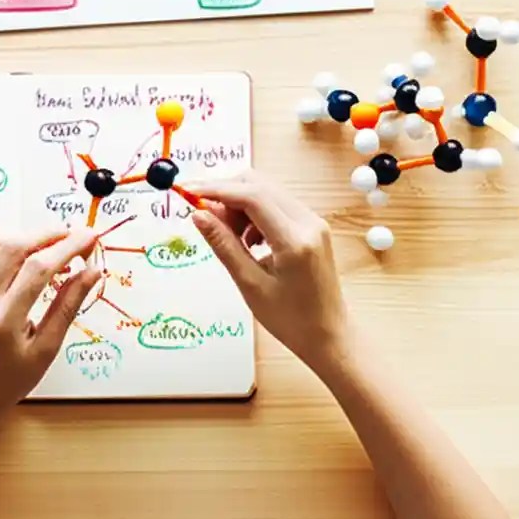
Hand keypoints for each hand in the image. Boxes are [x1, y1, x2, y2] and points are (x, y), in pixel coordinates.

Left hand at [0, 228, 101, 427]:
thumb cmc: (9, 381)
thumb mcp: (45, 350)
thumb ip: (67, 307)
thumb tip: (92, 272)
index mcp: (4, 323)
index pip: (39, 269)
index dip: (68, 247)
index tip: (89, 237)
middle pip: (14, 247)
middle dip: (48, 234)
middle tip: (71, 236)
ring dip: (22, 235)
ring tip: (46, 244)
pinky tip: (16, 252)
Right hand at [188, 172, 350, 369]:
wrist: (329, 334)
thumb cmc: (291, 319)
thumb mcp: (250, 285)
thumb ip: (224, 245)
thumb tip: (198, 215)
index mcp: (294, 240)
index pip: (252, 196)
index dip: (217, 189)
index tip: (189, 191)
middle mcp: (308, 223)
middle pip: (260, 184)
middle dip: (226, 193)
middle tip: (206, 217)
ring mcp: (313, 222)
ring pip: (267, 191)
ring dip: (239, 204)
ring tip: (230, 237)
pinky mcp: (312, 226)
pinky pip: (276, 205)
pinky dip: (254, 213)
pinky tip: (247, 241)